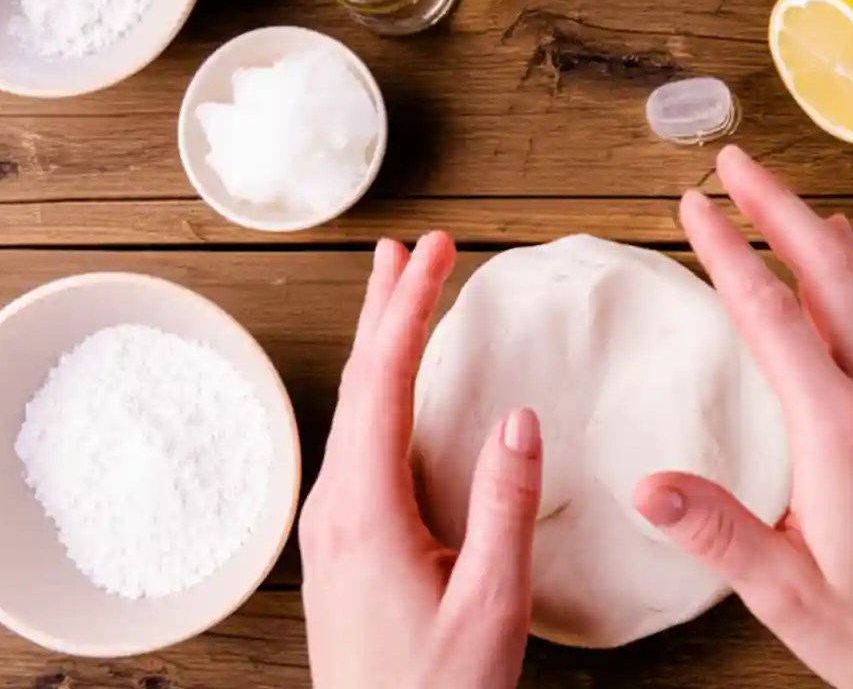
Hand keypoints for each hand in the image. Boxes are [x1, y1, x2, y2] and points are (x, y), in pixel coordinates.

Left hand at [299, 233, 542, 688]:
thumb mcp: (489, 604)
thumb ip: (504, 507)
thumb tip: (518, 416)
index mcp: (366, 510)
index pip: (384, 381)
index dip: (410, 307)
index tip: (436, 253)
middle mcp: (337, 506)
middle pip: (358, 381)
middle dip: (384, 306)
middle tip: (406, 249)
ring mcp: (334, 524)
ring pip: (354, 408)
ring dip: (378, 344)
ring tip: (396, 296)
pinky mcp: (344, 541)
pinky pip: (358, 441)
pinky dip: (380, 392)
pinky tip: (394, 390)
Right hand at [634, 147, 852, 688]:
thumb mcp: (787, 596)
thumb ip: (716, 534)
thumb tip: (646, 487)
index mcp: (840, 436)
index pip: (772, 317)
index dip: (727, 252)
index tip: (693, 205)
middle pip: (828, 276)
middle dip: (777, 208)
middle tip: (736, 163)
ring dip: (822, 233)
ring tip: (786, 196)